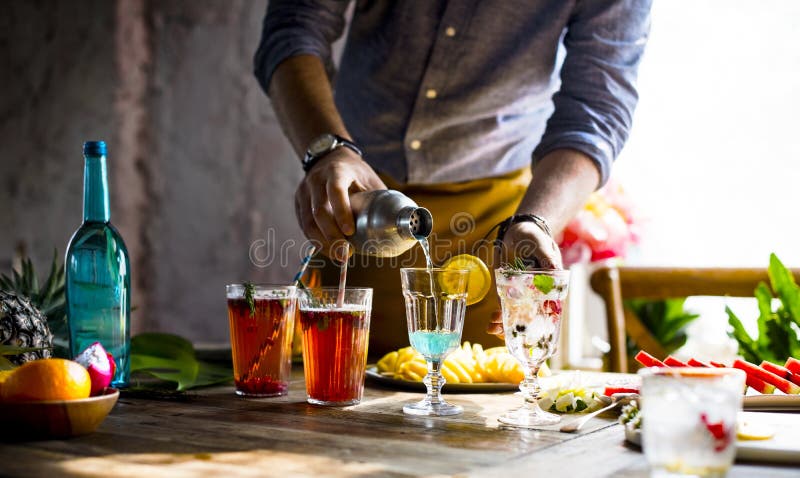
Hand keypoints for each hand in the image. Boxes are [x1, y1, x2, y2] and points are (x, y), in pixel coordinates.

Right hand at [294, 148, 385, 260]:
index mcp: (336, 171)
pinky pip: (304, 226)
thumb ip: (378, 199)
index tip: (350, 232)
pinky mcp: (299, 203)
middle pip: (319, 211)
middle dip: (332, 236)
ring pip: (308, 222)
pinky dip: (316, 241)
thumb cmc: (355, 173)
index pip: (335, 191)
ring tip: (339, 256)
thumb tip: (396, 224)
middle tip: (346, 254)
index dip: (341, 212)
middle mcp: (316, 180)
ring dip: (323, 243)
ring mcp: (304, 192)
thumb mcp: (369, 179)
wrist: (330, 158)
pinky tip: (329, 250)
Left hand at [486, 221, 562, 337]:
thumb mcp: (542, 245)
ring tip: (494, 329)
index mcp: (551, 286)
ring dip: (506, 325)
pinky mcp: (508, 289)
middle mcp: (537, 293)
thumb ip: (547, 258)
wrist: (517, 230)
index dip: (543, 324)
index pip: (550, 310)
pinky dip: (499, 316)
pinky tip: (491, 324)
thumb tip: (554, 271)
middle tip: (505, 332)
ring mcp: (522, 293)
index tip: (534, 334)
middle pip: (531, 317)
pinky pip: (505, 306)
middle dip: (519, 328)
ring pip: (517, 315)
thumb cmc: (535, 237)